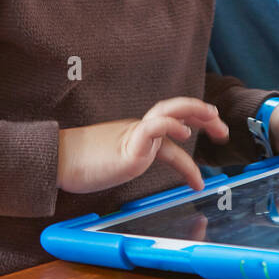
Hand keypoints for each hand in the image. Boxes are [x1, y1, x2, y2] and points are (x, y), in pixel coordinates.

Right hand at [56, 97, 227, 192]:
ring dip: (195, 113)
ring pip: (169, 112)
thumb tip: (139, 167)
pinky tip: (185, 133)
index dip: (196, 126)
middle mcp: (139, 130)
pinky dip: (171, 126)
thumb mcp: (117, 163)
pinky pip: (153, 128)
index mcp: (138, 134)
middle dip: (203, 114)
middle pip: (176, 110)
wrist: (55, 162)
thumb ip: (133, 160)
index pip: (173, 125)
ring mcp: (134, 136)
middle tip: (223, 128)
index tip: (214, 131)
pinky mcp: (128, 146)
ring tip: (215, 122)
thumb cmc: (81, 164)